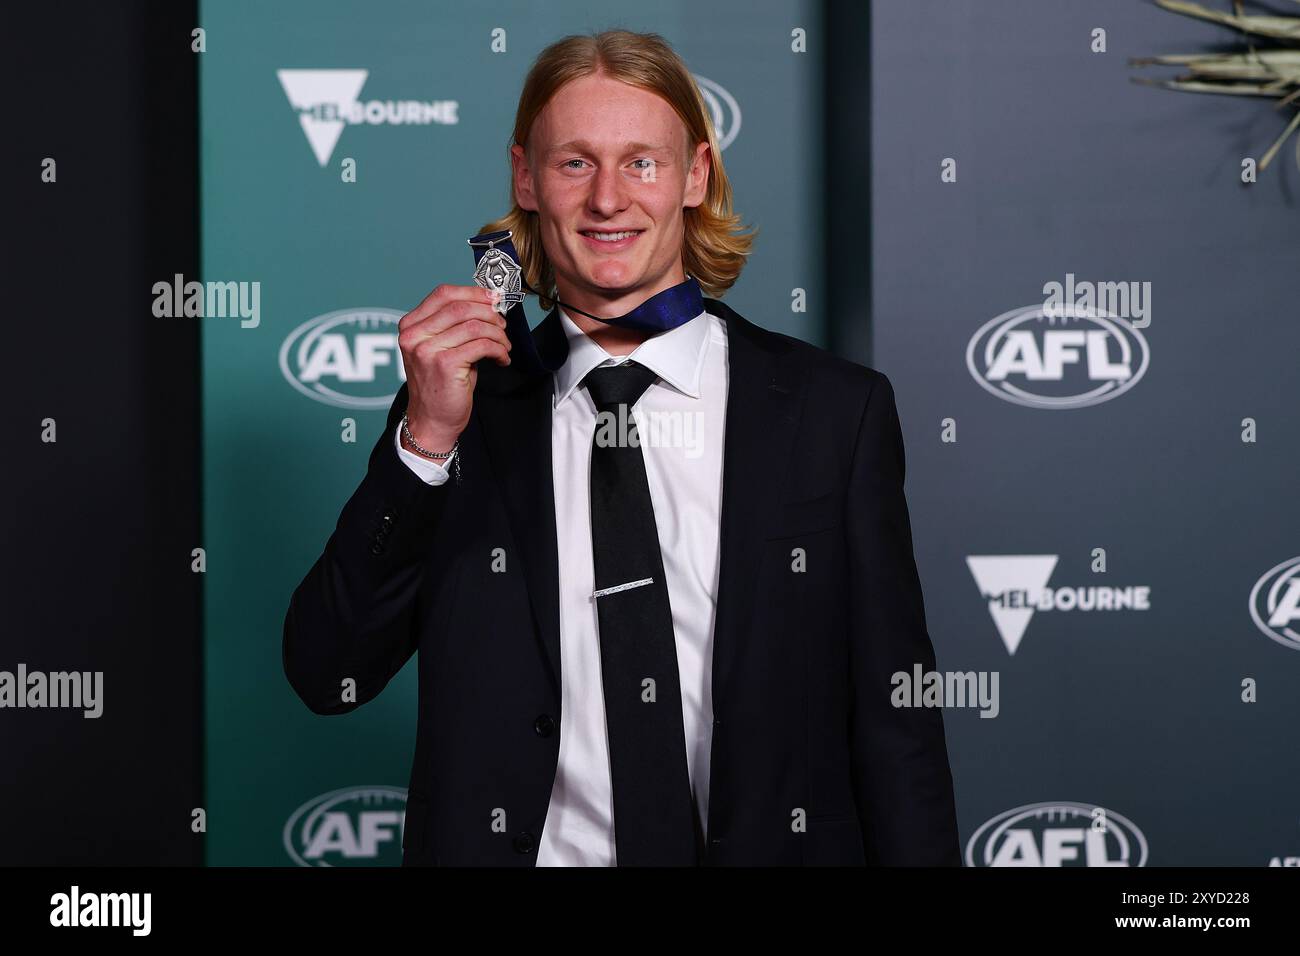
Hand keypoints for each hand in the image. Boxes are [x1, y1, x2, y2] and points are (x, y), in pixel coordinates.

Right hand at [397, 284, 511, 452]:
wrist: (432, 420)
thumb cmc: (441, 383)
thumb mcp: (442, 347)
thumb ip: (456, 324)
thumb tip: (489, 301)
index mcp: (410, 325)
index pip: (444, 294)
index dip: (473, 292)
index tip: (494, 298)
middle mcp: (414, 335)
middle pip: (461, 307)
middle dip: (489, 314)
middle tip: (503, 326)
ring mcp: (426, 350)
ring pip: (474, 326)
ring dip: (497, 334)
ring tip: (504, 346)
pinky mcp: (444, 364)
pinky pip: (482, 345)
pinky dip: (499, 350)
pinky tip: (502, 359)